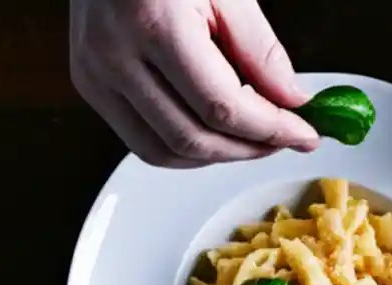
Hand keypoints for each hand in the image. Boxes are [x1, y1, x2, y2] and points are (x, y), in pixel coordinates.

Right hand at [69, 0, 318, 167]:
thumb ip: (260, 49)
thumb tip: (291, 102)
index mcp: (154, 22)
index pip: (221, 107)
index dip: (270, 129)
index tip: (304, 134)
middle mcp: (114, 54)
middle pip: (192, 138)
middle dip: (248, 149)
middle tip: (284, 139)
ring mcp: (94, 73)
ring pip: (163, 152)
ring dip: (216, 156)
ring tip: (251, 138)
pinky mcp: (87, 83)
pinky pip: (140, 140)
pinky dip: (183, 147)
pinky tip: (212, 131)